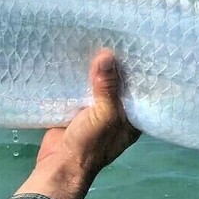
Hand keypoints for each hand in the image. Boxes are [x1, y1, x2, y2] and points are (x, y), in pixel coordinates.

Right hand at [16, 49, 139, 198]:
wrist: (59, 164)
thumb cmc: (91, 144)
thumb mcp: (105, 114)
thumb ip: (107, 86)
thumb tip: (107, 54)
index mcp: (131, 118)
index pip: (139, 90)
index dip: (138, 71)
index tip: (138, 45)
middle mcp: (115, 113)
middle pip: (116, 84)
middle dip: (114, 65)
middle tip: (116, 33)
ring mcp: (94, 111)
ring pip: (96, 85)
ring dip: (94, 69)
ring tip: (96, 37)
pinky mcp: (75, 109)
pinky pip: (78, 88)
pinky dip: (77, 76)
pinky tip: (75, 54)